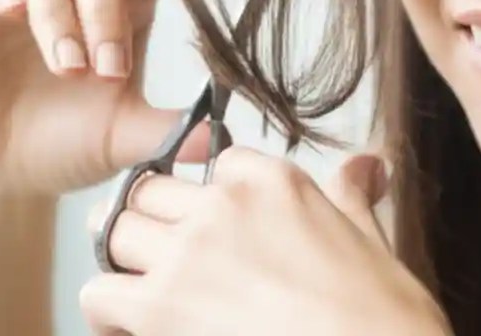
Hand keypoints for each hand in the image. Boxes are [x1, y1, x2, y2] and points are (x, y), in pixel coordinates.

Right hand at [0, 0, 211, 198]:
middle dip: (105, 15)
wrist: (1, 176)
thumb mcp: (121, 139)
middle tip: (106, 72)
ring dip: (58, 15)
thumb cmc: (68, 146)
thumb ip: (167, 131)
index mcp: (122, 7)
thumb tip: (218, 138)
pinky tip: (10, 9)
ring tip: (67, 68)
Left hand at [80, 148, 451, 335]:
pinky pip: (98, 293)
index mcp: (271, 181)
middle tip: (165, 259)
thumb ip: (351, 195)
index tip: (218, 228)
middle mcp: (222, 204)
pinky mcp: (159, 308)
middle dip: (151, 221)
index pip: (216, 162)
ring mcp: (187, 254)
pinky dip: (107, 313)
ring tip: (144, 293)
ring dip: (124, 261)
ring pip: (114, 232)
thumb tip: (369, 165)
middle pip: (148, 190)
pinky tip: (131, 329)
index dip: (211, 197)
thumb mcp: (370, 239)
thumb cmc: (383, 316)